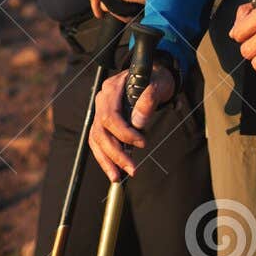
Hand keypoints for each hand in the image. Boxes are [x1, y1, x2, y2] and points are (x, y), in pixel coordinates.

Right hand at [87, 64, 176, 181]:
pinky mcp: (103, 122)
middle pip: (101, 130)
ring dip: (107, 160)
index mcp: (112, 88)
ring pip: (96, 139)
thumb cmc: (156, 80)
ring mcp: (100, 111)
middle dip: (116, 153)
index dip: (124, 133)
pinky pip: (98, 142)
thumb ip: (149, 99)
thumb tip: (138, 123)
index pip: (110, 116)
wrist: (153, 77)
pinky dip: (104, 158)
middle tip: (132, 169)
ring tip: (117, 178)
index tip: (142, 143)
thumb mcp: (160, 84)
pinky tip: (114, 171)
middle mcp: (102, 100)